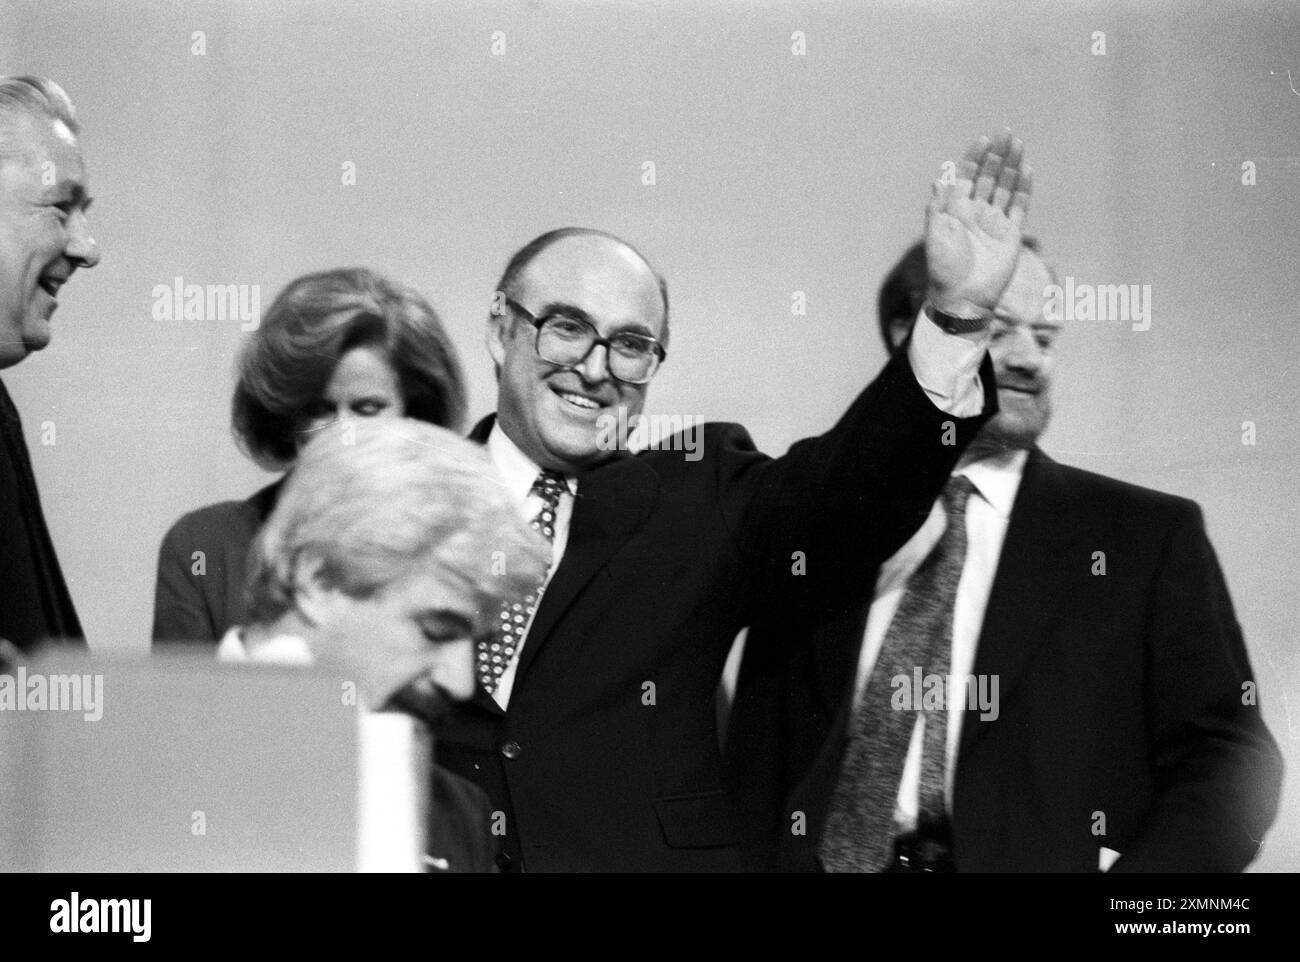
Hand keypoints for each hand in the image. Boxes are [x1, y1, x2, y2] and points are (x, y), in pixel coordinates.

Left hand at [925, 131, 1031, 318]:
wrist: (962, 298)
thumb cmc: (943, 269)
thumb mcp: (935, 235)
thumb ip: (938, 206)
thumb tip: (939, 178)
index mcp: (956, 211)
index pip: (968, 177)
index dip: (975, 157)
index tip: (984, 139)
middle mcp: (976, 213)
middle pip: (989, 177)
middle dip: (997, 155)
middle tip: (1006, 133)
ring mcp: (995, 223)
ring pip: (1005, 187)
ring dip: (1011, 165)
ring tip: (1017, 143)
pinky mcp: (1011, 235)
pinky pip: (1019, 206)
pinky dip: (1023, 188)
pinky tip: (1026, 169)